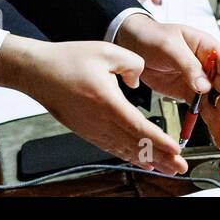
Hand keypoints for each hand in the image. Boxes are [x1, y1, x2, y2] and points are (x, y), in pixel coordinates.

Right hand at [0, 34, 189, 174]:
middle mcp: (100, 120)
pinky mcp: (87, 131)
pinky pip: (112, 147)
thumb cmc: (68, 60)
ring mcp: (92, 129)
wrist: (38, 72)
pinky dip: (129, 155)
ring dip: (148, 160)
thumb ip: (131, 62)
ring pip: (125, 150)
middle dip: (161, 158)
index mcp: (107, 101)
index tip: (176, 149)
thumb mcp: (105, 51)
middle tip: (180, 167)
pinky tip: (141, 160)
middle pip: (135, 144)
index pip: (138, 127)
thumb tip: (138, 78)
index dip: (159, 140)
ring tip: (167, 168)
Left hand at [115, 13, 219, 152]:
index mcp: (207, 46)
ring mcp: (200, 81)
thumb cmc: (152, 36)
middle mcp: (208, 65)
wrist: (133, 44)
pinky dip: (213, 125)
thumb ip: (187, 65)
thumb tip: (204, 86)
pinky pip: (204, 110)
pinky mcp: (190, 94)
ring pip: (219, 102)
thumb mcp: (169, 46)